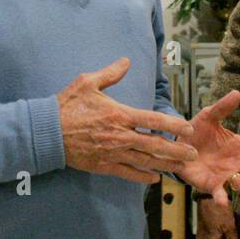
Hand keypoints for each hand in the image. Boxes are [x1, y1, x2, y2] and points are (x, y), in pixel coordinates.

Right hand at [59, 57, 196, 183]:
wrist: (46, 132)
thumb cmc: (67, 105)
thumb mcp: (87, 82)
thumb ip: (110, 73)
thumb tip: (126, 61)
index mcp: (119, 114)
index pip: (153, 119)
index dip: (174, 124)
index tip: (188, 128)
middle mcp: (120, 136)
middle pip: (155, 144)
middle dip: (177, 150)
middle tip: (193, 154)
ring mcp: (113, 153)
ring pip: (146, 161)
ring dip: (166, 164)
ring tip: (182, 167)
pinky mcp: (103, 165)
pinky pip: (128, 173)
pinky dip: (143, 177)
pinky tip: (155, 178)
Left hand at [178, 90, 239, 205]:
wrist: (176, 146)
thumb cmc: (196, 131)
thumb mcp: (208, 116)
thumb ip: (222, 107)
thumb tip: (237, 92)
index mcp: (238, 145)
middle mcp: (236, 162)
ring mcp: (225, 175)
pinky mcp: (211, 185)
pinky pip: (218, 192)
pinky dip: (222, 197)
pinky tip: (224, 202)